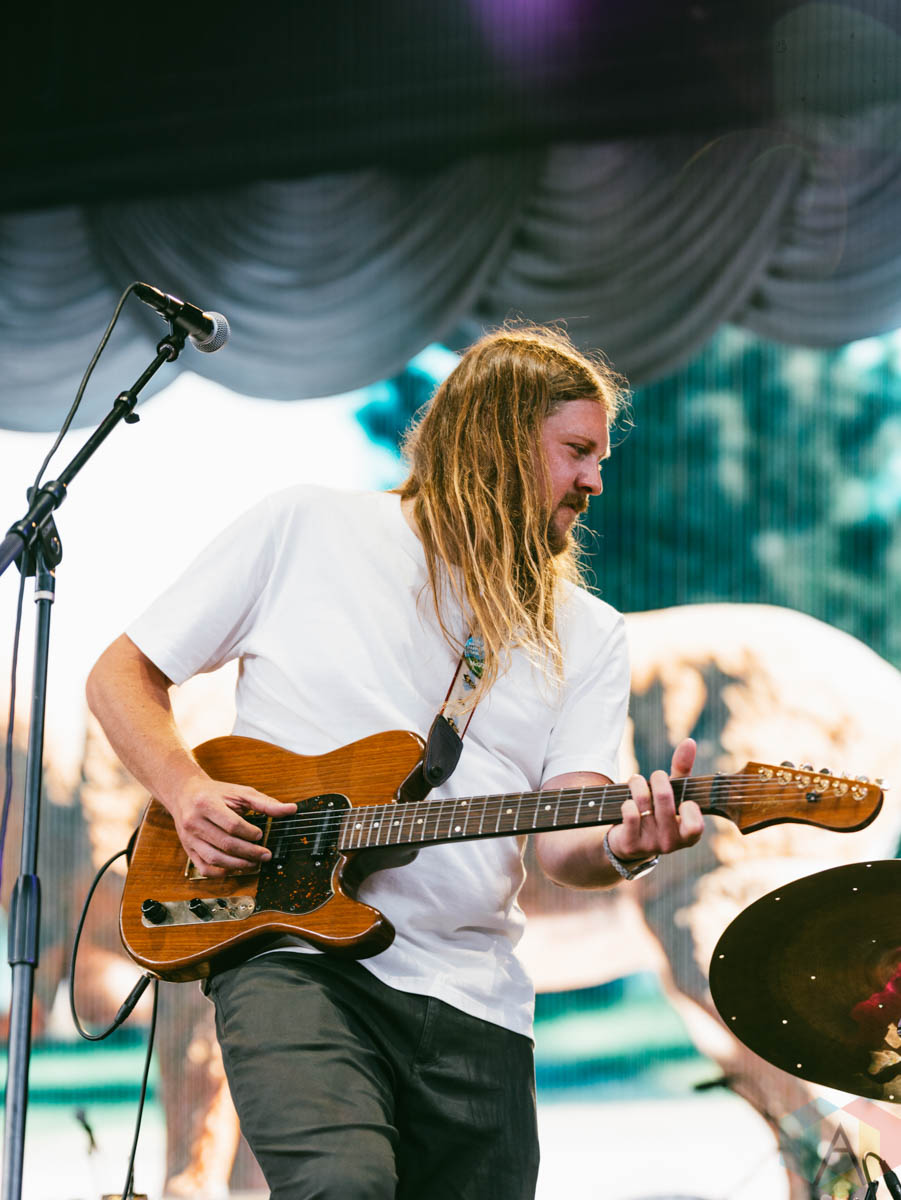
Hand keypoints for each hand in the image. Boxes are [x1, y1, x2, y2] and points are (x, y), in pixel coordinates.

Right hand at [168, 776, 296, 877]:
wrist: (185, 794)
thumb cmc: (215, 793)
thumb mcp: (240, 793)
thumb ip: (266, 803)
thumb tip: (291, 809)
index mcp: (206, 804)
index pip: (231, 824)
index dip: (249, 833)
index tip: (260, 835)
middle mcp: (194, 822)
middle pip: (225, 844)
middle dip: (249, 852)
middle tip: (265, 855)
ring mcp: (189, 838)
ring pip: (214, 859)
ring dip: (237, 865)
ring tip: (254, 864)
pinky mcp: (188, 849)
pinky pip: (204, 868)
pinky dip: (220, 873)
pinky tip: (235, 869)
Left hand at [606, 738, 703, 863]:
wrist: (631, 840)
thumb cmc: (659, 811)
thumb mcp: (674, 793)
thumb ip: (683, 769)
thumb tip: (689, 741)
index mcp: (689, 835)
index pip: (695, 825)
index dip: (689, 809)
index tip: (684, 801)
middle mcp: (671, 843)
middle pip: (664, 798)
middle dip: (657, 778)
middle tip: (656, 776)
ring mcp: (651, 845)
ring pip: (643, 801)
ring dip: (637, 783)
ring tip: (636, 781)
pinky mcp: (631, 845)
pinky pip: (629, 813)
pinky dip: (627, 801)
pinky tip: (627, 802)